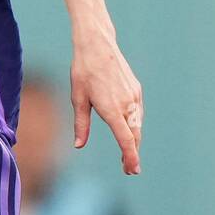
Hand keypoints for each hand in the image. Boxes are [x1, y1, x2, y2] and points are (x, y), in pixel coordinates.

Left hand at [70, 30, 142, 174]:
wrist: (97, 45)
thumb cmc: (83, 72)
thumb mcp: (78, 99)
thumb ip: (81, 124)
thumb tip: (79, 145)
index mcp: (111, 109)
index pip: (125, 139)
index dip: (130, 156)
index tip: (133, 169)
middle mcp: (126, 104)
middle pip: (134, 135)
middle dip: (132, 153)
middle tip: (128, 169)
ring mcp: (133, 96)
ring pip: (137, 124)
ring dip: (134, 140)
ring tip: (128, 153)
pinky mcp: (136, 89)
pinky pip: (137, 112)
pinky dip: (134, 125)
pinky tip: (128, 129)